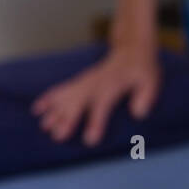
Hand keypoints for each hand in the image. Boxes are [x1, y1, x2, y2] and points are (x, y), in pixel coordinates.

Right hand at [30, 44, 162, 144]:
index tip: (90, 140)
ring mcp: (85, 81)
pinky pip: (62, 88)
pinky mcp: (80, 81)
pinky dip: (48, 98)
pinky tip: (37, 109)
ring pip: (67, 95)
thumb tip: (139, 113)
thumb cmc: (142, 69)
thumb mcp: (151, 80)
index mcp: (113, 85)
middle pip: (79, 101)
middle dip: (68, 118)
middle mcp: (96, 83)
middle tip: (57, 136)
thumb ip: (146, 96)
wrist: (132, 49)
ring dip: (54, 110)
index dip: (96, 121)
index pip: (103, 104)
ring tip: (44, 126)